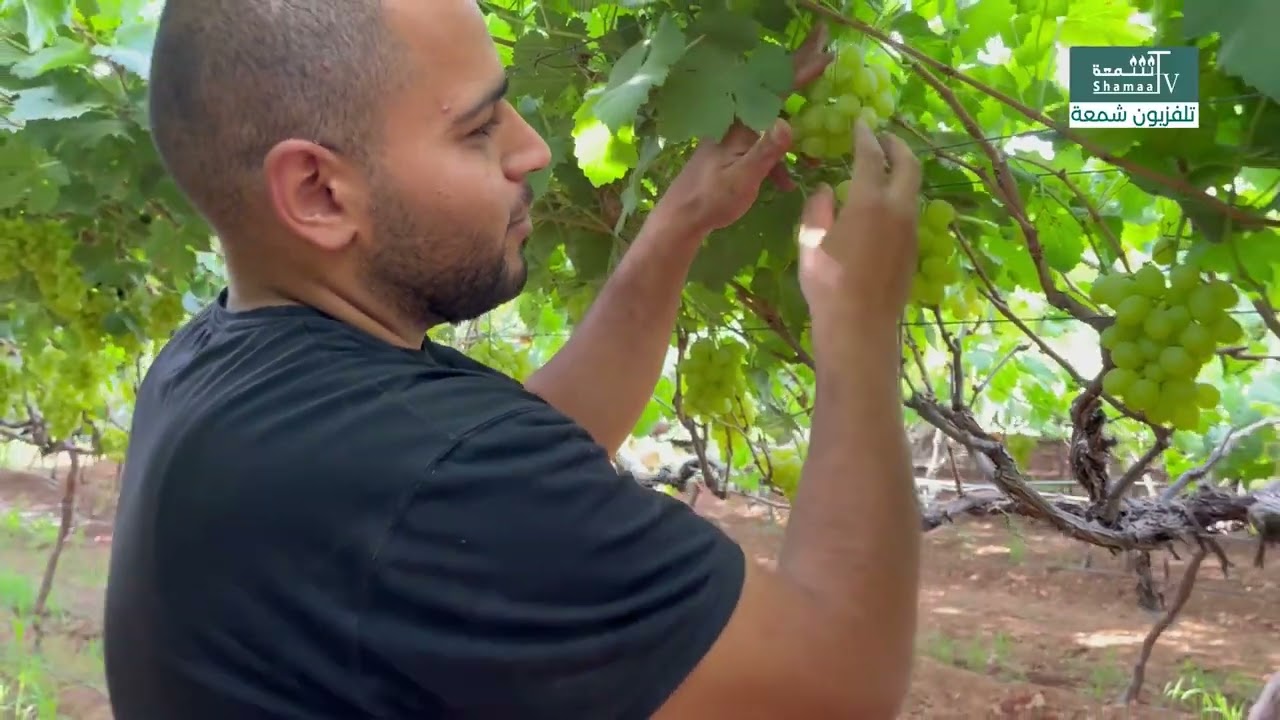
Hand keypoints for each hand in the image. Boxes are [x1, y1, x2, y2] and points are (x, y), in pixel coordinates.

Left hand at [657, 25, 833, 234]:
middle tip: (822, 45)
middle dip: (799, 71)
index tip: (825, 54)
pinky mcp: (735, 152)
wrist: (683, 217)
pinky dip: (779, 159)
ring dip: (796, 125)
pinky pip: (764, 145)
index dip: (802, 71)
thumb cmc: (711, 198)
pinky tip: (787, 182)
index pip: (777, 90)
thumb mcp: (742, 178)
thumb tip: (788, 124)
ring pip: (773, 119)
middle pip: (775, 91)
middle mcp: (739, 123)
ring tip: (816, 121)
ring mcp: (737, 136)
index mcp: (741, 125)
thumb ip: (765, 152)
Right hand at [795, 119, 920, 327]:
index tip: (861, 123)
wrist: (860, 325)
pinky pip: (909, 211)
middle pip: (908, 166)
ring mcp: (910, 230)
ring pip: (912, 189)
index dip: (865, 136)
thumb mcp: (810, 242)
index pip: (871, 156)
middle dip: (896, 146)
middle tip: (883, 137)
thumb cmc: (828, 284)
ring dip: (901, 172)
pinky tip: (882, 206)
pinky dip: (899, 196)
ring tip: (883, 169)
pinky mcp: (913, 249)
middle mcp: (898, 209)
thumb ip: (818, 209)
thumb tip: (827, 191)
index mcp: (870, 201)